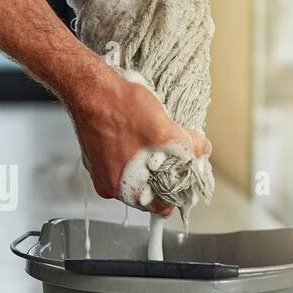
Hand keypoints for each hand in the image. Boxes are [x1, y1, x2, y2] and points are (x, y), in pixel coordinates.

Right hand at [65, 70, 211, 215]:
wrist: (90, 86)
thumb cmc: (116, 108)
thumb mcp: (162, 130)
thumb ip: (188, 146)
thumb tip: (202, 150)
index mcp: (121, 187)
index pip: (159, 206)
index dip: (179, 192)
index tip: (188, 178)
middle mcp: (107, 181)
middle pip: (148, 187)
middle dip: (165, 171)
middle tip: (176, 152)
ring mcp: (100, 166)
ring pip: (136, 170)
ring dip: (149, 157)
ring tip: (156, 136)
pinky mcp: (96, 149)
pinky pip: (122, 156)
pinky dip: (134, 146)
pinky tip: (139, 127)